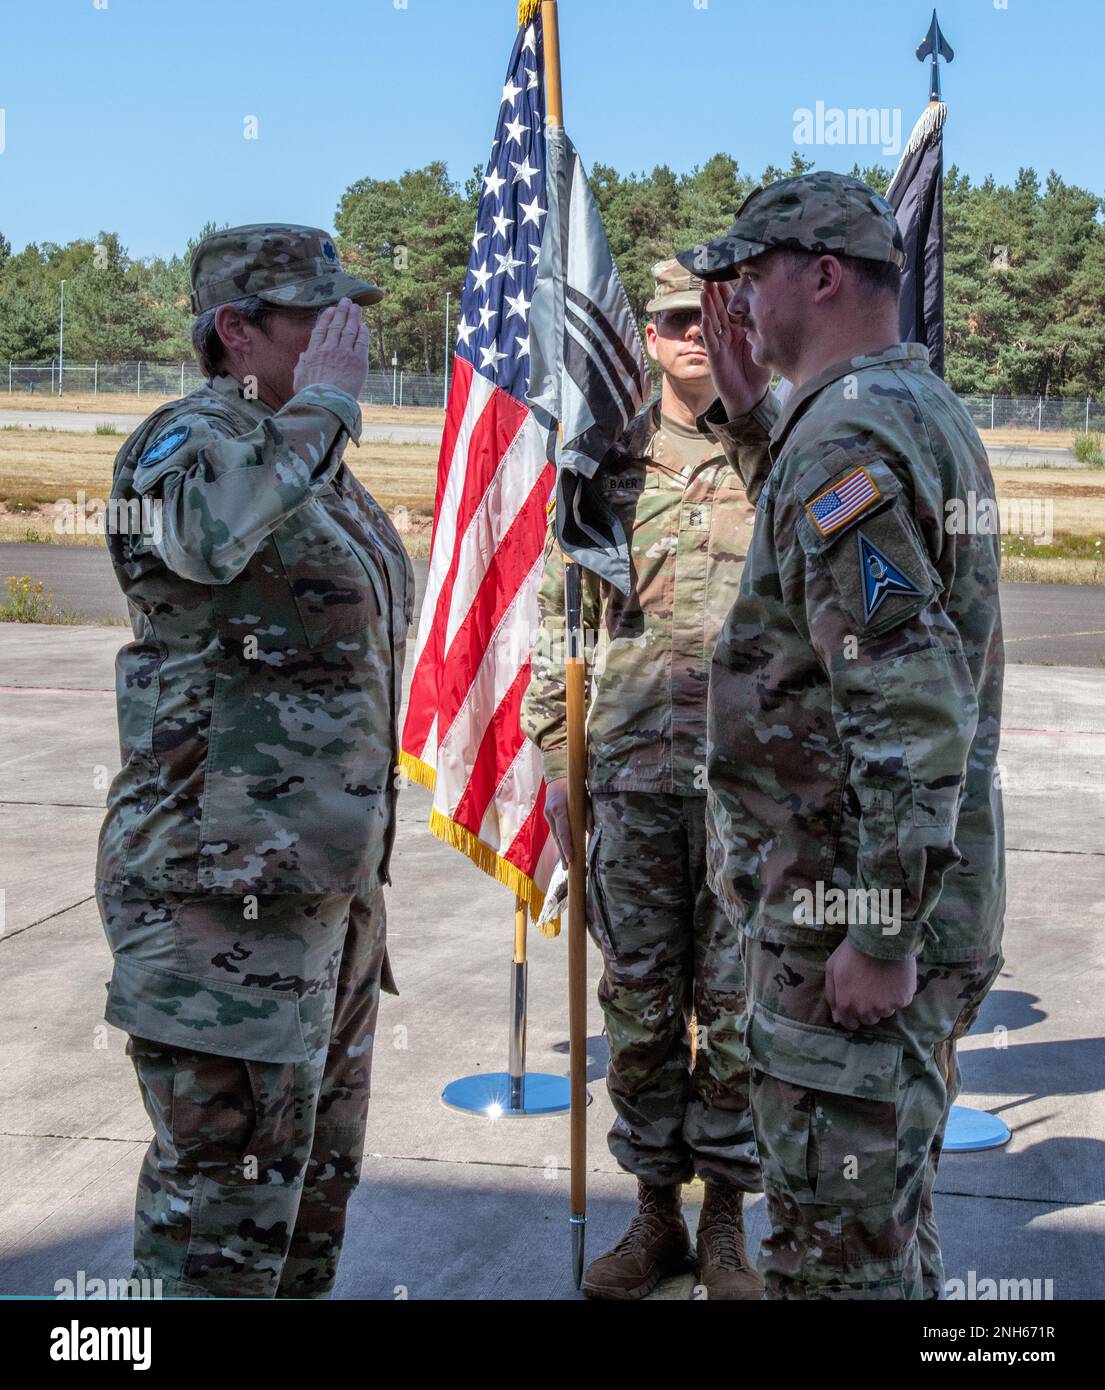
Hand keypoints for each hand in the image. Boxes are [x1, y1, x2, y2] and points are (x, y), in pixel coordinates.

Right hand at [292, 298, 368, 399]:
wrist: (326, 403)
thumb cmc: (310, 395)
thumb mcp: (299, 379)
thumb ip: (301, 365)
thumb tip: (303, 356)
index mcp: (313, 352)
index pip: (321, 329)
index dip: (327, 317)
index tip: (331, 309)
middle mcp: (329, 349)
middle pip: (336, 325)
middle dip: (342, 311)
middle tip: (346, 301)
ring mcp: (344, 353)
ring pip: (349, 330)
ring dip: (353, 317)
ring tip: (356, 307)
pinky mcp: (358, 361)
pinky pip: (361, 342)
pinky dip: (362, 333)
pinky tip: (364, 326)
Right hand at [543, 776, 591, 865]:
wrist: (557, 777)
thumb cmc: (575, 787)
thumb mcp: (584, 798)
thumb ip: (588, 814)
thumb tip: (592, 832)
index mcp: (560, 808)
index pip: (563, 832)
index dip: (566, 846)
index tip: (570, 858)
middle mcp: (551, 813)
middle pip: (557, 837)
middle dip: (563, 853)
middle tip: (568, 868)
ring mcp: (547, 815)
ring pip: (555, 836)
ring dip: (561, 849)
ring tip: (567, 865)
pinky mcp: (548, 816)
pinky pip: (555, 831)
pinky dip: (560, 841)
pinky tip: (564, 851)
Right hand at [701, 281, 771, 419]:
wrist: (751, 396)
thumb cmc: (758, 372)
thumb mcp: (764, 343)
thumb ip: (762, 327)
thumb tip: (772, 306)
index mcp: (739, 329)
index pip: (732, 306)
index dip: (728, 292)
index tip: (727, 273)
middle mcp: (727, 334)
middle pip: (719, 309)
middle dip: (714, 293)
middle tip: (709, 275)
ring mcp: (720, 345)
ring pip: (712, 322)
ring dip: (707, 306)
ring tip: (704, 290)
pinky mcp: (715, 357)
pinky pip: (710, 341)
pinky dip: (707, 329)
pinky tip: (705, 317)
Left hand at [825, 938, 917, 1030]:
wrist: (880, 938)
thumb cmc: (853, 951)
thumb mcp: (832, 969)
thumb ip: (832, 995)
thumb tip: (837, 1018)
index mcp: (847, 1005)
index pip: (850, 1024)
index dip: (852, 1015)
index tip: (857, 1004)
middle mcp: (866, 1011)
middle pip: (869, 1019)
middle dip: (868, 1008)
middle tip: (870, 988)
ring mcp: (886, 1007)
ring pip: (885, 1012)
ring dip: (884, 1001)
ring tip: (882, 980)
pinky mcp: (903, 1000)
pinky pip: (900, 1002)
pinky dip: (898, 993)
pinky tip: (893, 977)